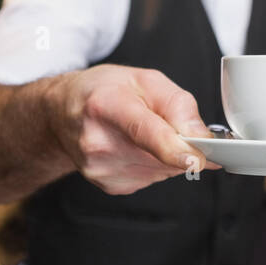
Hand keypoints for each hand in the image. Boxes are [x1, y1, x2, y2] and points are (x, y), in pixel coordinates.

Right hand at [48, 65, 217, 194]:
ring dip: (166, 154)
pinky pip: (152, 177)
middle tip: (166, 123)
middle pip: (161, 154)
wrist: (63, 112)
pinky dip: (154, 164)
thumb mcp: (145, 79)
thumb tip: (202, 138)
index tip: (197, 160)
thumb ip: (179, 105)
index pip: (145, 132)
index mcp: (107, 105)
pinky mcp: (108, 185)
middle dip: (180, 144)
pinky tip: (134, 147)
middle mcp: (99, 140)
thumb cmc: (104, 90)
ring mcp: (100, 168)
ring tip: (140, 132)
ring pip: (162, 169)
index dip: (174, 148)